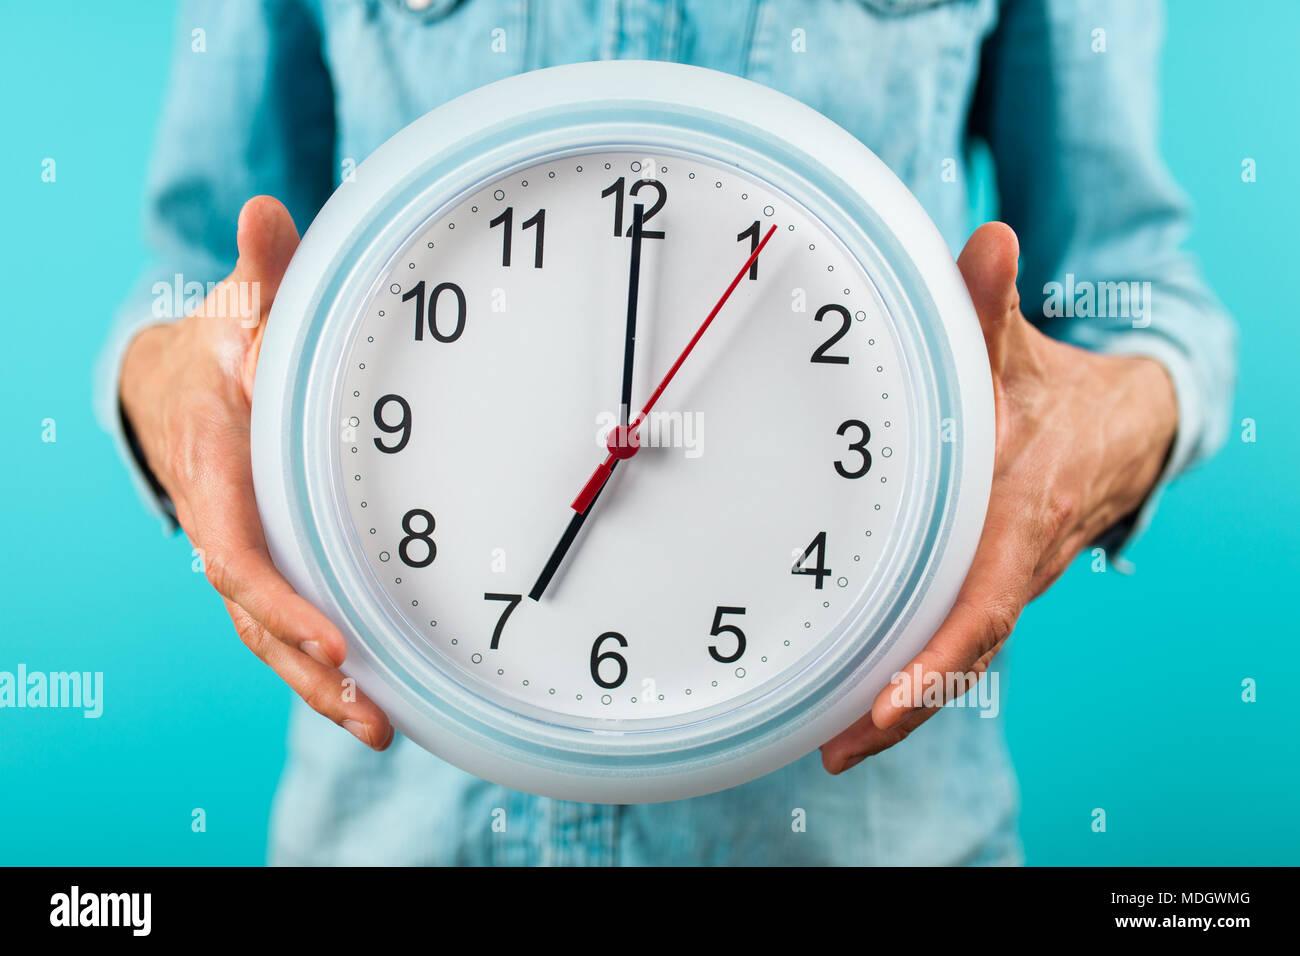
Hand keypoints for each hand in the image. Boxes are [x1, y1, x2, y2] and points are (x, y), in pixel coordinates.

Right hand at [120, 196, 393, 749]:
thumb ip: (259, 277)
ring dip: (323, 686)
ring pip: (274, 637)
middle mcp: (228, 529)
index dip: (278, 601)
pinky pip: (290, 625)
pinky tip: (375, 695)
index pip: (237, 551)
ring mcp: (247, 555)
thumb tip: (267, 214)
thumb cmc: (220, 351)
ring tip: (382, 727)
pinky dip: (323, 665)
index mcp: (218, 473)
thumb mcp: (239, 310)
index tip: (331, 639)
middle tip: (374, 718)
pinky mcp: (271, 566)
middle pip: (259, 619)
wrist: (182, 387)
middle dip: (312, 674)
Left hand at [821, 222, 1176, 772]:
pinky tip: (852, 696)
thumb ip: (993, 305)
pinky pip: (948, 636)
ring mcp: (997, 582)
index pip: (980, 606)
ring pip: (952, 656)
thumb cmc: (1060, 394)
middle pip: (958, 655)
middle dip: (901, 710)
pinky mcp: (982, 580)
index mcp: (1019, 521)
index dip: (938, 659)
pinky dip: (908, 672)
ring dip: (897, 704)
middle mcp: (1009, 567)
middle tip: (833, 750)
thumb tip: (986, 242)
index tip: (887, 702)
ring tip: (829, 744)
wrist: (1122, 432)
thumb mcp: (1024, 350)